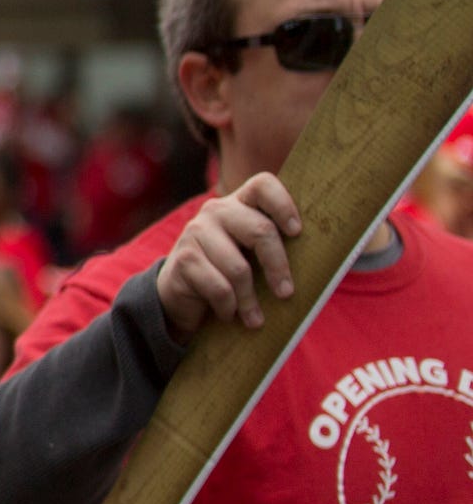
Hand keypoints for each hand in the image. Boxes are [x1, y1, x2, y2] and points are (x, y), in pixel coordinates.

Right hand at [153, 172, 302, 339]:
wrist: (181, 293)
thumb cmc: (229, 273)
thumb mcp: (252, 255)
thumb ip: (273, 248)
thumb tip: (322, 265)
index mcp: (239, 204)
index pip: (264, 185)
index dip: (283, 204)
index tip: (297, 232)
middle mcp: (216, 211)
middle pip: (260, 231)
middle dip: (278, 267)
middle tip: (286, 294)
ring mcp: (195, 232)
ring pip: (239, 268)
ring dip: (250, 301)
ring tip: (255, 318)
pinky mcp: (183, 259)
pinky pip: (219, 288)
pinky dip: (229, 307)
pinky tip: (228, 314)